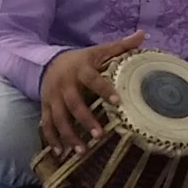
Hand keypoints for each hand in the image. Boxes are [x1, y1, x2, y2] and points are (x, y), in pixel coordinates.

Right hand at [39, 31, 145, 155]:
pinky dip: (52, 139)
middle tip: (99, 135)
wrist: (48, 62)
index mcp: (80, 70)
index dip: (104, 89)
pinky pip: (46, 125)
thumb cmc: (82, 60)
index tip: (117, 101)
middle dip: (85, 120)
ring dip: (69, 135)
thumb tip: (142, 34)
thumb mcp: (99, 51)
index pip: (93, 79)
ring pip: (58, 119)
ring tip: (82, 151)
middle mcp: (64, 85)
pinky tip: (61, 153)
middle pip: (73, 104)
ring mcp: (52, 98)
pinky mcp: (45, 107)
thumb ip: (120, 46)